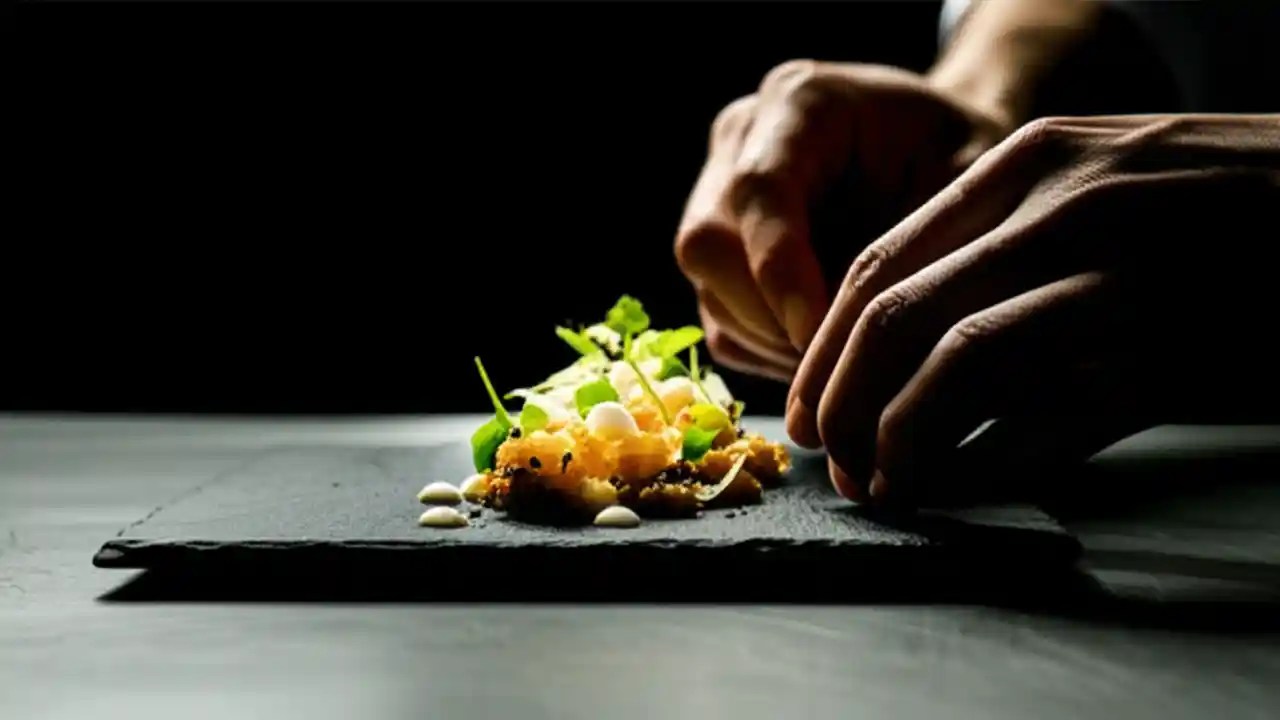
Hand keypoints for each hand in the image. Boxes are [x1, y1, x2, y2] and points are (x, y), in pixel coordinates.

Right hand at [673, 60, 1012, 381]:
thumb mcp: (964, 181)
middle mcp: (742, 142)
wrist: (946, 156)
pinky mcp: (719, 254)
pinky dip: (771, 354)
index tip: (818, 332)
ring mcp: (719, 196)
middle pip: (708, 246)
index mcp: (800, 101)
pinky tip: (831, 350)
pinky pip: (723, 325)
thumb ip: (909, 242)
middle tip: (844, 357)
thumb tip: (863, 331)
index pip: (757, 189)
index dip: (780, 269)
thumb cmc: (965, 159)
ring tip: (850, 357)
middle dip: (769, 315)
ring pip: (711, 293)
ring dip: (774, 342)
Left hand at [786, 114, 1279, 504]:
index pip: (878, 263)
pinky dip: (974, 470)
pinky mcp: (1167, 358)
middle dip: (838, 401)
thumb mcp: (1099, 178)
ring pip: (952, 367)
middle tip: (825, 457)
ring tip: (878, 485)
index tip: (801, 404)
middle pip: (894, 317)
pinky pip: (1040, 427)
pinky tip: (947, 493)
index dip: (821, 349)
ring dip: (894, 442)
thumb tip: (899, 341)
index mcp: (1029, 166)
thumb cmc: (1218, 202)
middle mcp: (1061, 214)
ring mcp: (1115, 283)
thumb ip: (1001, 240)